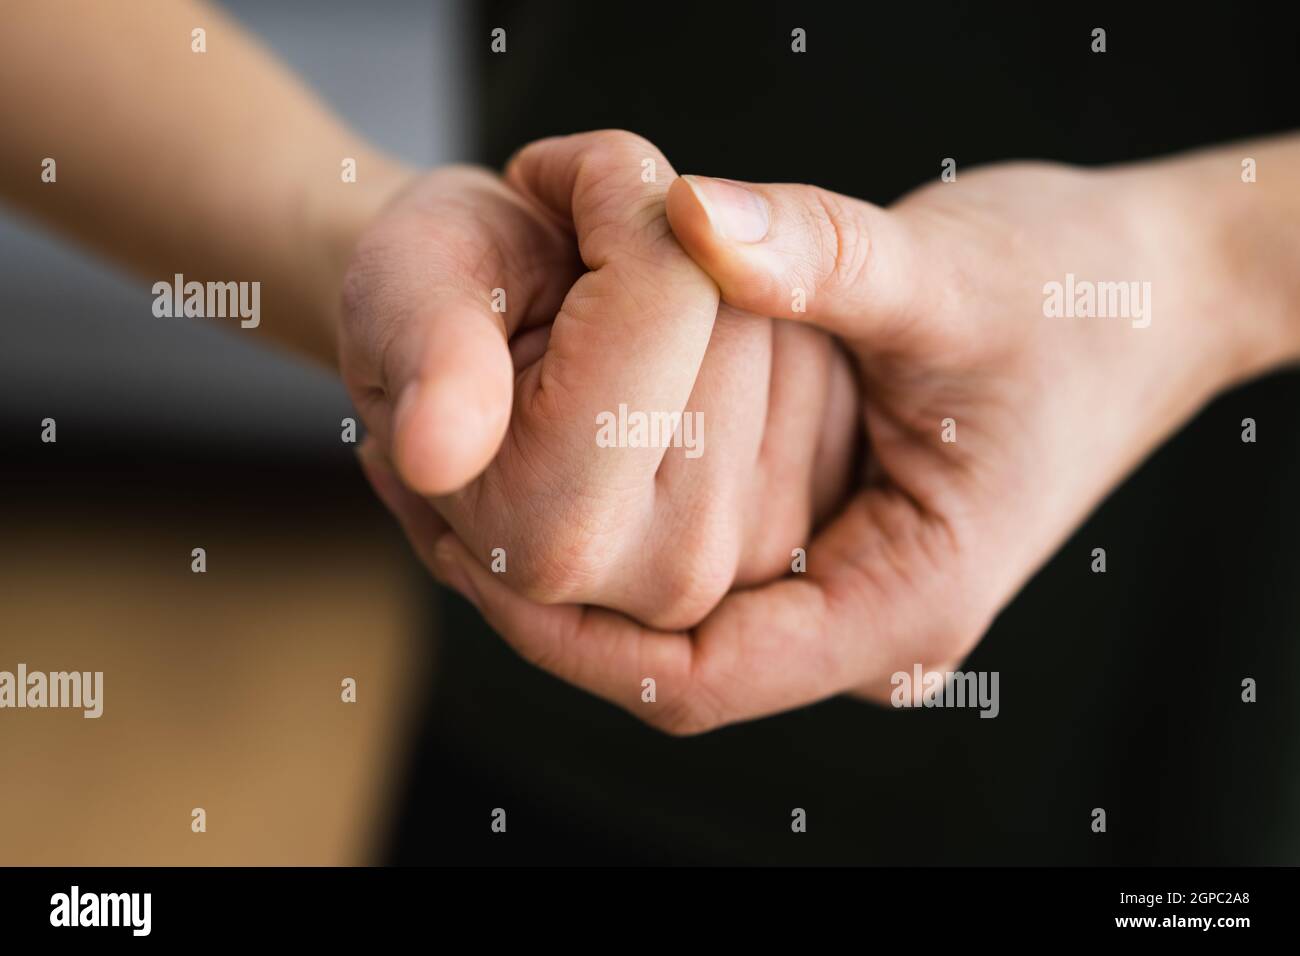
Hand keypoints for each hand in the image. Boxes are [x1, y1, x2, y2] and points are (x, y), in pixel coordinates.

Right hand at [341, 131, 856, 630]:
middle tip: (574, 295)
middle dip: (668, 268)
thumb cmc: (434, 298)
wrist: (479, 342)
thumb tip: (438, 453)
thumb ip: (432, 356)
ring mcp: (736, 565)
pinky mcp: (788, 542)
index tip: (549, 213)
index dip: (617, 207)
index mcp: (547, 534)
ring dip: (715, 306)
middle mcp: (657, 578)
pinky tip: (676, 373)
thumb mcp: (407, 283)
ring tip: (613, 343)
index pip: (671, 294)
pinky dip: (763, 341)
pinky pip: (824, 374)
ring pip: (794, 346)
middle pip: (744, 326)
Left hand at [430, 155, 1263, 731]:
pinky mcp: (837, 531)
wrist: (1157, 292)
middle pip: (667, 654)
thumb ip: (816, 254)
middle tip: (426, 502)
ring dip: (572, 554)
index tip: (460, 553)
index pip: (692, 680)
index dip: (561, 634)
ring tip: (460, 478)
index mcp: (899, 602)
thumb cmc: (1081, 296)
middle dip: (542, 594)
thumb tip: (679, 220)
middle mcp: (866, 616)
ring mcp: (850, 580)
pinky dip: (624, 511)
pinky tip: (560, 442)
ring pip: (677, 608)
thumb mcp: (950, 273)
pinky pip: (707, 552)